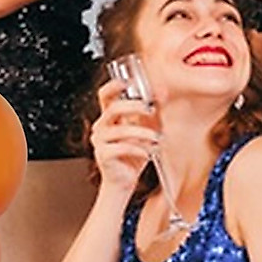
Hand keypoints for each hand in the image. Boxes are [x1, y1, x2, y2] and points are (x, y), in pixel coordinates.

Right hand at [90, 81, 160, 195]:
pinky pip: (122, 148)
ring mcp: (100, 141)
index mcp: (110, 117)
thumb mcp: (145, 130)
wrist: (125, 180)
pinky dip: (138, 149)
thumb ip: (150, 115)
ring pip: (121, 130)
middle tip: (150, 110)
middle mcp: (101, 126)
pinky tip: (148, 152)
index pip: (105, 95)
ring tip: (156, 139)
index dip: (113, 86)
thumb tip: (162, 96)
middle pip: (113, 108)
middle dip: (134, 107)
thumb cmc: (134, 154)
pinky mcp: (103, 155)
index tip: (127, 81)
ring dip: (143, 133)